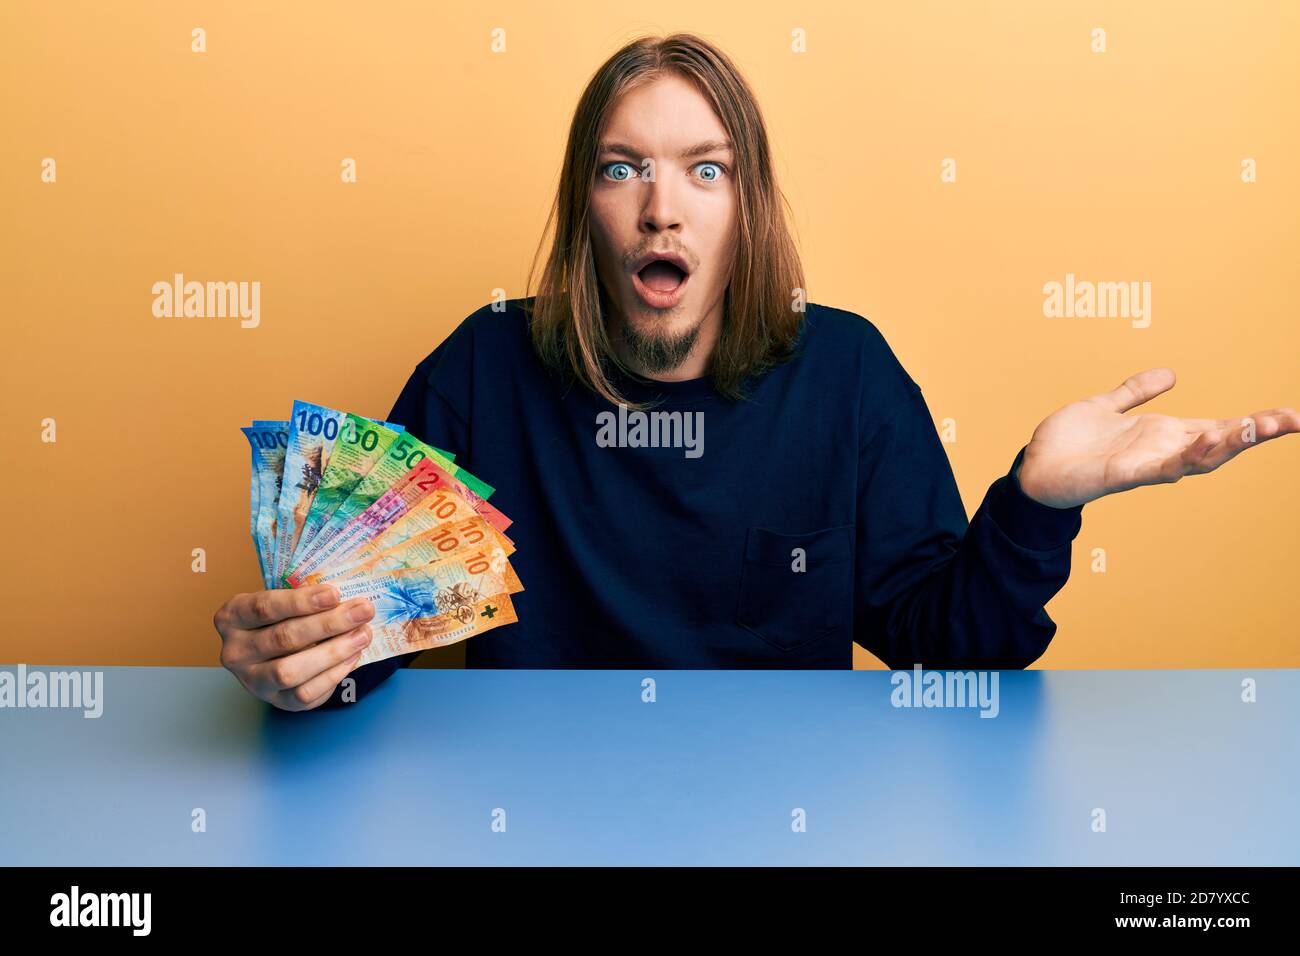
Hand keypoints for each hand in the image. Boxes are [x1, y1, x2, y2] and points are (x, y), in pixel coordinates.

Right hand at [213, 584, 374, 711]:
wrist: (273, 654)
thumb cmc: (282, 618)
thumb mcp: (283, 601)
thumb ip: (306, 598)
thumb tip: (348, 597)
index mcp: (232, 617)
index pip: (265, 607)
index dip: (302, 601)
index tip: (335, 594)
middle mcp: (235, 651)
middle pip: (284, 638)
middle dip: (329, 624)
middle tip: (362, 611)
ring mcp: (253, 681)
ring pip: (291, 671)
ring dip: (333, 652)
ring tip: (363, 634)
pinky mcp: (276, 702)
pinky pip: (305, 693)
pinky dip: (333, 674)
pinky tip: (352, 655)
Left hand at [1016, 367, 1298, 508]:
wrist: (1033, 469)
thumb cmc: (1069, 443)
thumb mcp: (1107, 406)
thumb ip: (1136, 392)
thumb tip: (1171, 374)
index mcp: (1163, 435)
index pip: (1221, 427)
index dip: (1256, 422)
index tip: (1293, 415)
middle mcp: (1161, 452)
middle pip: (1219, 444)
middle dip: (1256, 433)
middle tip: (1292, 420)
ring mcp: (1144, 465)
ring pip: (1195, 459)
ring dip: (1225, 444)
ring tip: (1254, 428)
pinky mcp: (1120, 475)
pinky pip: (1156, 469)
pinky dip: (1180, 458)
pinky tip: (1201, 443)